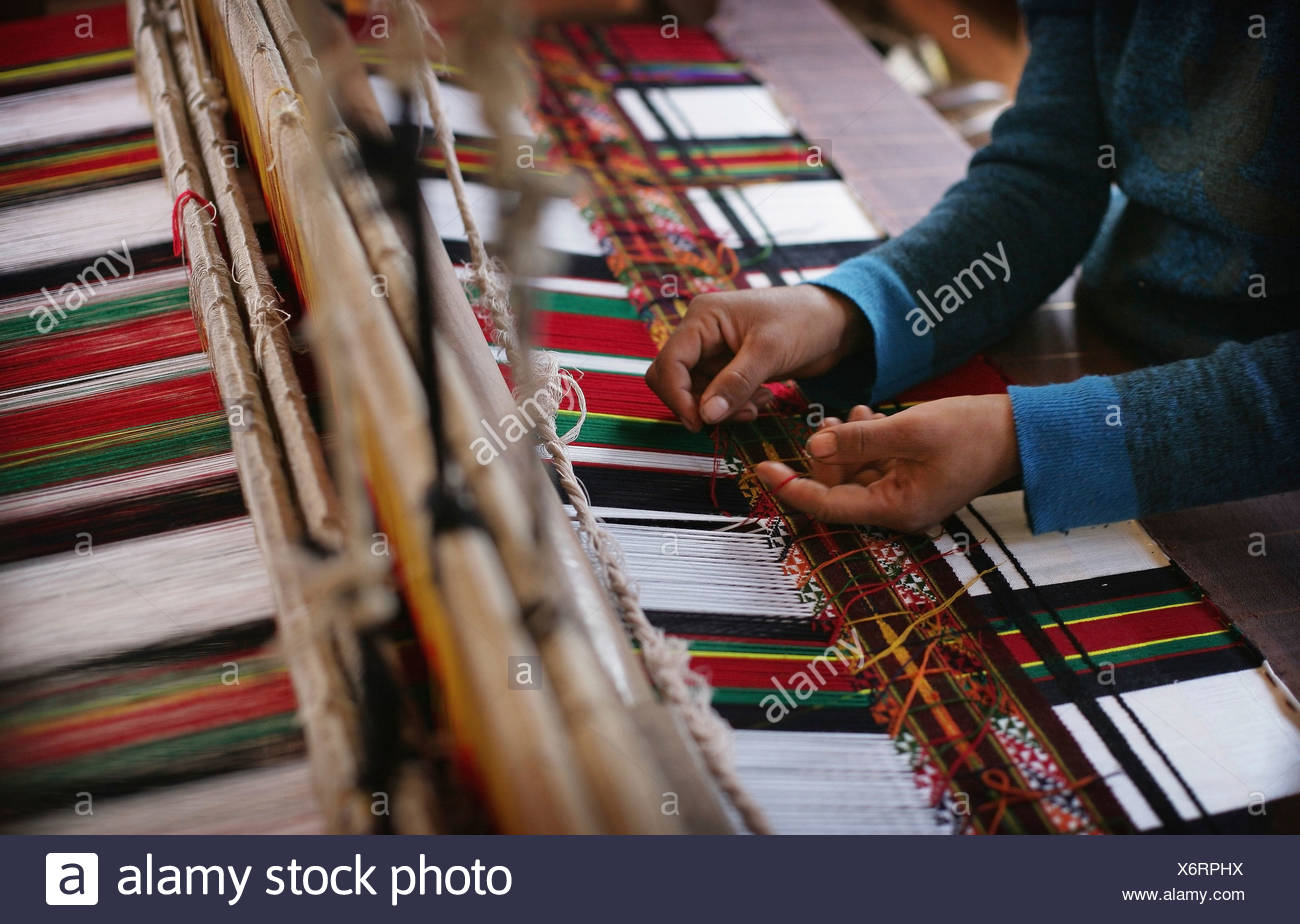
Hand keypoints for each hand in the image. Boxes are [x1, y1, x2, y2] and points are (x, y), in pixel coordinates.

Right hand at [645, 286, 865, 431]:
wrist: (836, 322)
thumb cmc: (804, 321)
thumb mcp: (770, 351)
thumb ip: (735, 383)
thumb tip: (704, 417)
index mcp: (702, 317)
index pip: (669, 363)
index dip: (677, 396)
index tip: (700, 423)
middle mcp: (701, 333)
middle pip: (676, 381)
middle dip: (702, 404)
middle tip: (738, 416)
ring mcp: (714, 352)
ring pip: (698, 394)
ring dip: (724, 408)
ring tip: (758, 405)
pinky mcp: (729, 368)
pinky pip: (718, 396)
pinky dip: (737, 406)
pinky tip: (763, 399)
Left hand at [755, 396, 1020, 532]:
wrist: (1021, 431)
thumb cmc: (972, 431)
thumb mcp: (910, 429)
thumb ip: (859, 440)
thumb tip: (813, 448)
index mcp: (896, 509)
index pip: (828, 506)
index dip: (791, 488)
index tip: (761, 469)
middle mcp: (897, 511)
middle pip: (837, 490)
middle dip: (825, 457)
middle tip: (826, 420)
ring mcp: (904, 497)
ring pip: (853, 475)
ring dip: (844, 445)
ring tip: (852, 411)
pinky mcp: (911, 480)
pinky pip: (873, 466)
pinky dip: (863, 443)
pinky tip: (865, 415)